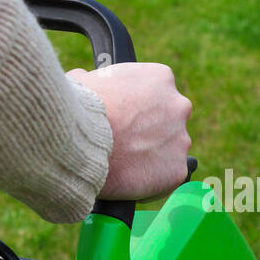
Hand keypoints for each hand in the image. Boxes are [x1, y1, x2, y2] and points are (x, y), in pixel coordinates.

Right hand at [68, 62, 191, 200]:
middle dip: (151, 130)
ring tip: (125, 163)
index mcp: (160, 78)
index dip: (140, 106)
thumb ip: (97, 82)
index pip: (158, 91)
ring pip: (171, 149)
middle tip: (127, 141)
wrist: (81, 144)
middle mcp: (178, 107)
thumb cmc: (79, 109)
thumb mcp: (83, 82)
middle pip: (170, 120)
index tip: (127, 116)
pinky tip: (132, 180)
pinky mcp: (177, 170)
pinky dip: (153, 180)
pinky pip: (168, 176)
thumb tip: (86, 84)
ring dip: (153, 155)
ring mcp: (181, 140)